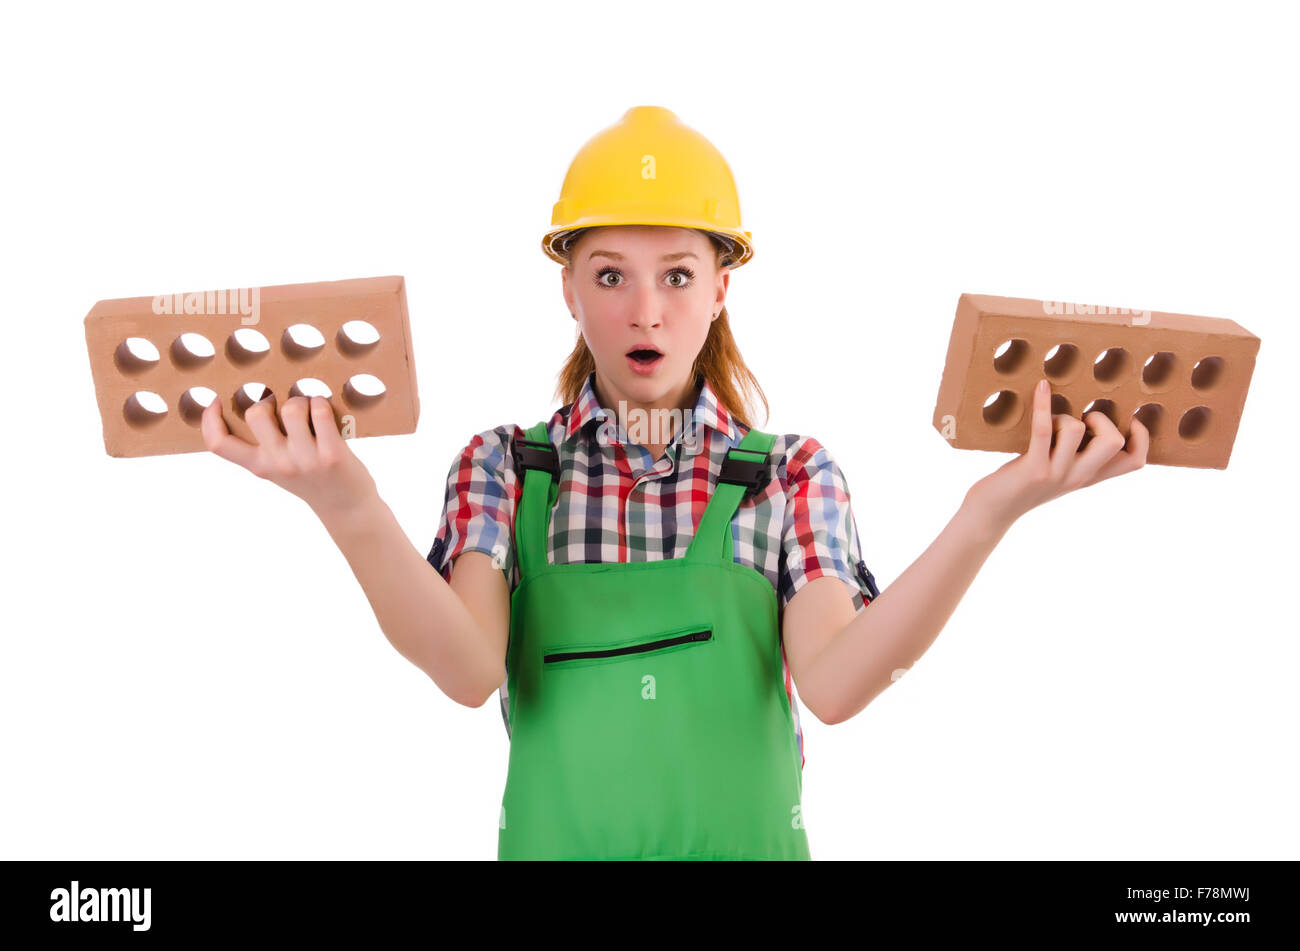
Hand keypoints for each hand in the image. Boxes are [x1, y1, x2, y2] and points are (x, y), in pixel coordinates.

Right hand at [200, 394, 378, 520]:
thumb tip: (255, 404)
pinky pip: (320, 413)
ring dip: (302, 400)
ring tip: (311, 409)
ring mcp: (305, 460)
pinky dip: (322, 404)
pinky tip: (324, 410)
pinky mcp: (332, 454)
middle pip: (256, 414)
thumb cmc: (312, 481)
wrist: (347, 508)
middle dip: (270, 400)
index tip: (216, 402)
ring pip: (291, 408)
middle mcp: (278, 463)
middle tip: (285, 407)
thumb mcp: (278, 470)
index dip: (209, 420)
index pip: (219, 445)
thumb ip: (264, 447)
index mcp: (259, 466)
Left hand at [964, 378, 1148, 530]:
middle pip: (1114, 444)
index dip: (1141, 438)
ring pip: (1075, 430)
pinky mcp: (1033, 469)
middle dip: (1101, 420)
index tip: (1132, 419)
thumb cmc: (1021, 485)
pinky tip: (1041, 387)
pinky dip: (1043, 405)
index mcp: (1089, 476)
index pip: (1134, 462)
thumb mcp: (1058, 473)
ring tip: (1049, 423)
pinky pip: (1044, 430)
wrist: (991, 513)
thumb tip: (1086, 419)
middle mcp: (1078, 477)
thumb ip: (1076, 455)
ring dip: (1061, 416)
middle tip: (1081, 420)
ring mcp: (1057, 474)